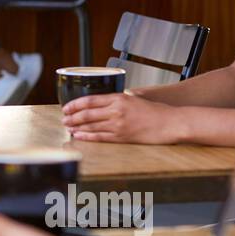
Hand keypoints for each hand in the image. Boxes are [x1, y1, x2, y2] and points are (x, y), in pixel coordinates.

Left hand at [61, 92, 183, 143]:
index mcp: (118, 98)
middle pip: (87, 113)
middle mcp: (116, 110)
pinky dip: (87, 136)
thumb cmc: (156, 111)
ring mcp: (118, 124)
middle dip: (72, 117)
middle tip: (63, 119)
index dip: (75, 104)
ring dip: (77, 126)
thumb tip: (104, 105)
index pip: (90, 100)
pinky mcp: (123, 137)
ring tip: (68, 127)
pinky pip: (100, 137)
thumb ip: (118, 101)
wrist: (171, 123)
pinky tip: (78, 135)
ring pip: (91, 125)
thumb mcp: (134, 99)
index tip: (66, 107)